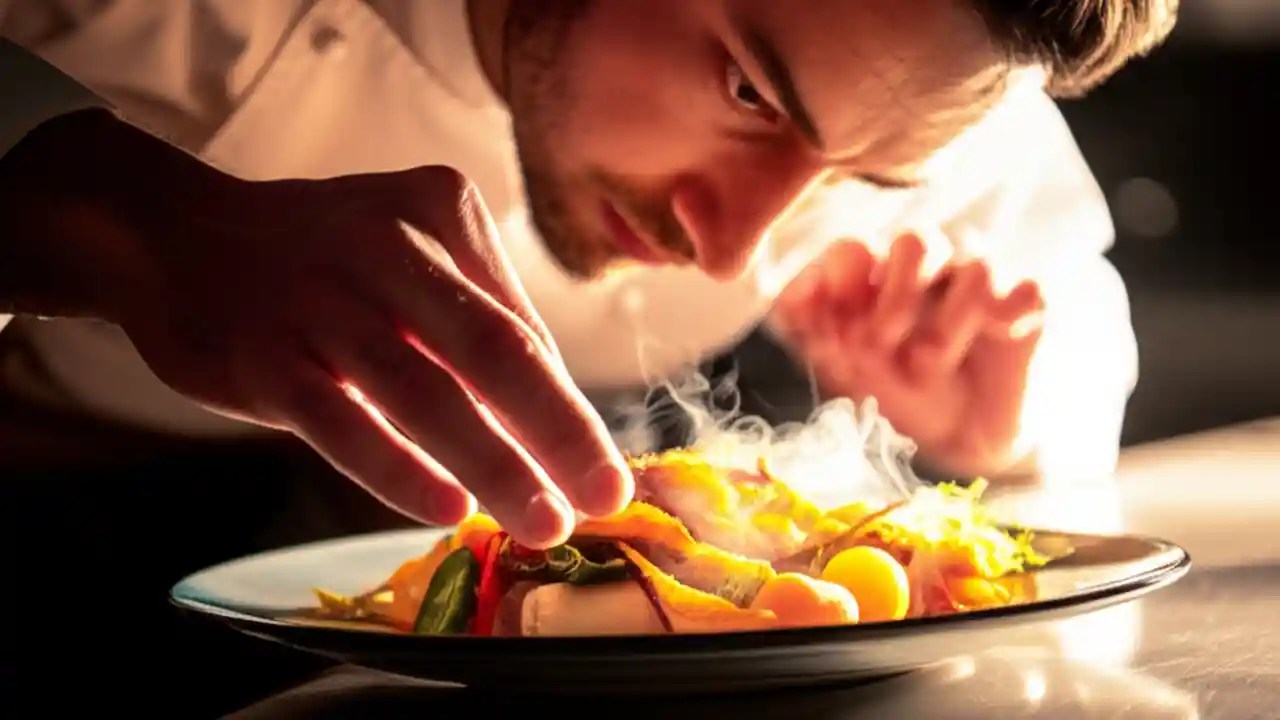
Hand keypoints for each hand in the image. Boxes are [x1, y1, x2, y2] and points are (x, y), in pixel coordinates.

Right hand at [0, 109, 630, 547]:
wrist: (174, 237)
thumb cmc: (319, 260)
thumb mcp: (407, 251)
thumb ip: (476, 316)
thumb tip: (552, 411)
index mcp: (439, 211)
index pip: (521, 327)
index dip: (568, 406)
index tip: (601, 467)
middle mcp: (387, 245)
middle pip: (495, 350)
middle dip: (559, 432)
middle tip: (603, 495)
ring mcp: (321, 300)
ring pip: (425, 391)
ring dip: (494, 463)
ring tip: (540, 519)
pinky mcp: (265, 355)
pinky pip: (343, 423)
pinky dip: (399, 469)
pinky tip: (447, 507)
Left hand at [770, 233, 1044, 477]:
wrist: (961, 441)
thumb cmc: (897, 394)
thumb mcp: (847, 371)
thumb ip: (815, 332)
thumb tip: (791, 297)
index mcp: (876, 275)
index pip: (855, 249)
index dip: (841, 284)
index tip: (833, 333)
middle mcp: (927, 268)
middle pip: (916, 240)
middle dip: (894, 298)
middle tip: (878, 348)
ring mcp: (977, 279)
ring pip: (973, 262)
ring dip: (945, 324)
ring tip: (928, 366)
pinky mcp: (1025, 300)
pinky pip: (1024, 285)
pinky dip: (1005, 316)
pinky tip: (995, 339)